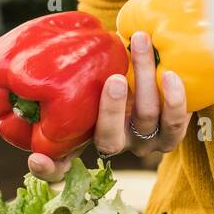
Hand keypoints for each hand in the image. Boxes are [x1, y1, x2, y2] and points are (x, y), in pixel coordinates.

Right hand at [25, 28, 191, 182]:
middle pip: (110, 137)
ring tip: (141, 44)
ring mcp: (145, 142)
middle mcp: (116, 144)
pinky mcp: (173, 133)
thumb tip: (54, 50)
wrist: (157, 81)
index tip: (36, 159)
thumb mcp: (93, 79)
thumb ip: (77, 74)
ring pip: (146, 118)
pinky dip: (175, 98)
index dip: (47, 169)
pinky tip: (171, 73)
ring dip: (145, 80)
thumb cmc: (112, 75)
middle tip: (113, 79)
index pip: (59, 167)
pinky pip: (177, 122)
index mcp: (87, 137)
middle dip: (111, 109)